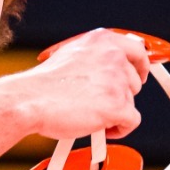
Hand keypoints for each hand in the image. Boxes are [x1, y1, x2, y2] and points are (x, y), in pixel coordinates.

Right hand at [19, 29, 148, 140]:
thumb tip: (110, 69)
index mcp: (102, 40)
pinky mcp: (117, 105)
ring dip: (116, 111)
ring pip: (131, 102)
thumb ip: (96, 58)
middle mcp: (113, 56)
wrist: (29, 100)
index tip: (139, 75)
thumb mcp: (72, 54)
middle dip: (121, 94)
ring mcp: (117, 80)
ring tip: (93, 115)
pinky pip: (132, 121)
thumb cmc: (43, 83)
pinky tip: (103, 128)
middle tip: (101, 103)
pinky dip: (120, 129)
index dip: (141, 66)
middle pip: (135, 80)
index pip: (138, 50)